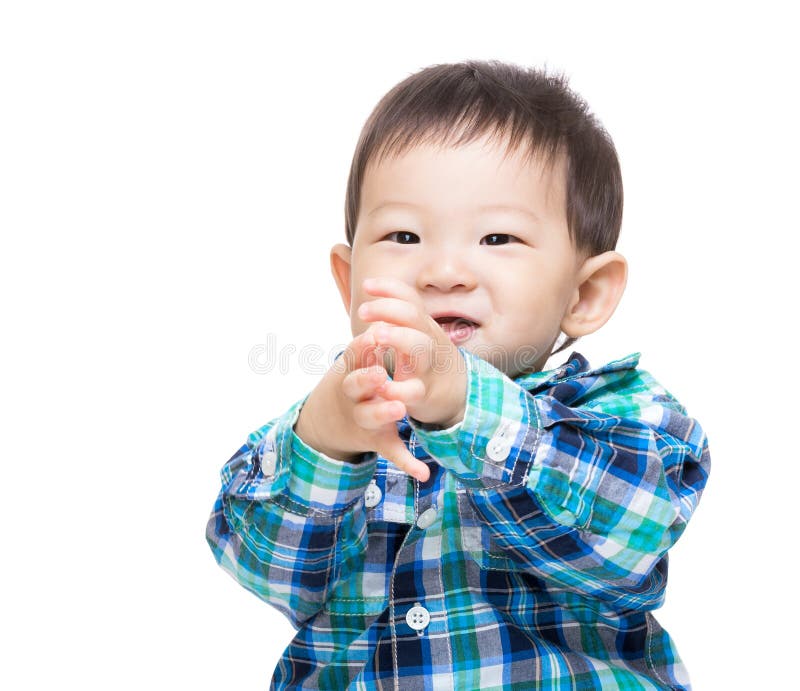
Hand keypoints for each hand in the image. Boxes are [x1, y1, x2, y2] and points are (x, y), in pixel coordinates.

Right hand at [293, 324, 431, 481]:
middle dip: (366, 379)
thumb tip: (382, 317)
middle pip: (355, 385)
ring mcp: (364, 418)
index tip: (376, 335)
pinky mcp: (377, 440)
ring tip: (398, 409)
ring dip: (383, 412)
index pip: (354, 354)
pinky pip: (392, 452)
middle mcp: (353, 396)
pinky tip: (424, 472)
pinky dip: (408, 463)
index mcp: (350, 371)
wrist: (328, 423)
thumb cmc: (350, 384)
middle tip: (379, 374)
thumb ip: (365, 346)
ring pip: (371, 417)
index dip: (364, 346)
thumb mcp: (350, 364)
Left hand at [356, 276, 466, 428]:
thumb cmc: (428, 359)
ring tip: (376, 335)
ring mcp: (427, 367)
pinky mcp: (423, 394)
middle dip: (387, 309)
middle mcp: (428, 341)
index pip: (410, 299)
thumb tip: (369, 286)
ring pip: (420, 347)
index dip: (390, 288)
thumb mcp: (418, 333)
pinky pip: (413, 391)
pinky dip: (397, 389)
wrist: (459, 394)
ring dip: (398, 337)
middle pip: (413, 316)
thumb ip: (398, 314)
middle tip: (362, 311)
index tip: (366, 285)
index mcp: (423, 326)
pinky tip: (380, 386)